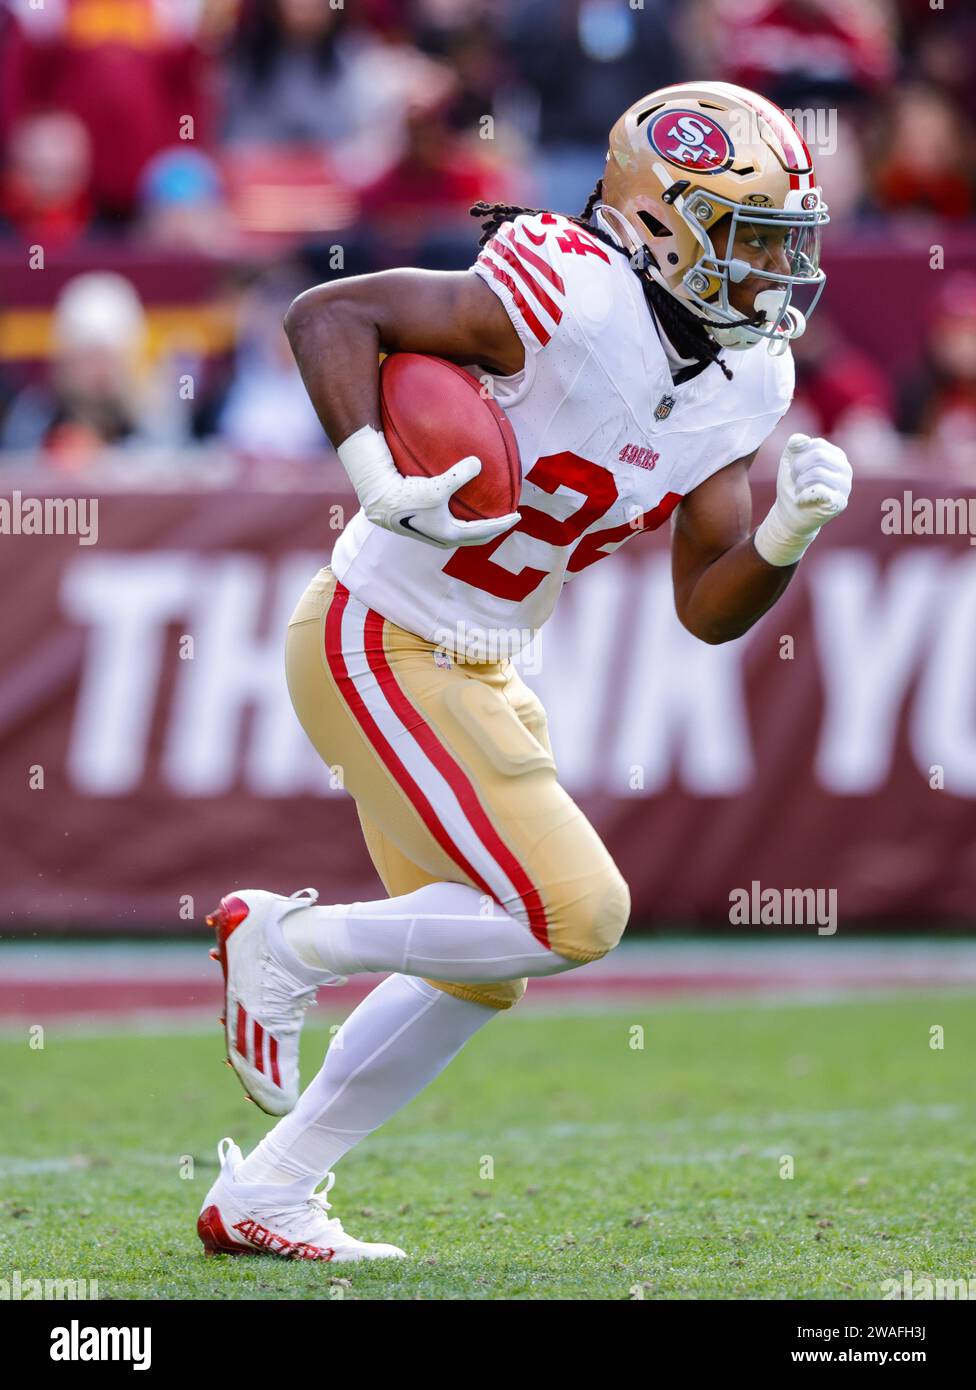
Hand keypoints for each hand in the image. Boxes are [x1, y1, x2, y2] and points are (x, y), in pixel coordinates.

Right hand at [338, 426, 519, 549]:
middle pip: (478, 537)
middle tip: (510, 518)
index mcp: (451, 535)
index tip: (518, 515)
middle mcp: (444, 539)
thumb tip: (479, 462)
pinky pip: (455, 527)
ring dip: (480, 527)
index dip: (503, 524)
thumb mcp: (436, 486)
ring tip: (490, 515)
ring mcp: (435, 535)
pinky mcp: (427, 527)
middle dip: (495, 528)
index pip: (485, 532)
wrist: (380, 503)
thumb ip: (459, 475)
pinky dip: (466, 522)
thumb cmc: (407, 497)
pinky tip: (464, 509)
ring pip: (465, 534)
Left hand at [754, 433, 852, 565]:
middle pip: (818, 455)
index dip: (799, 457)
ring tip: (799, 492)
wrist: (790, 515)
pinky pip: (820, 490)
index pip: (817, 444)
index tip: (795, 471)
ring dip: (800, 484)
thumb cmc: (792, 486)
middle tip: (795, 482)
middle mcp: (845, 468)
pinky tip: (801, 501)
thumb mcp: (789, 461)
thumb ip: (794, 444)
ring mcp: (846, 486)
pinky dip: (803, 495)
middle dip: (798, 469)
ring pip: (818, 472)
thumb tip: (803, 440)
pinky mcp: (840, 502)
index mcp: (836, 456)